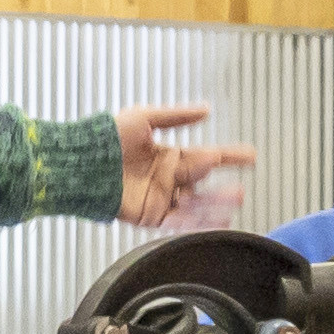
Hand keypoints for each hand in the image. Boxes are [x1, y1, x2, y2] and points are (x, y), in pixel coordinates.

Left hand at [116, 106, 254, 228]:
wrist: (82, 163)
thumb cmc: (106, 138)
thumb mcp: (144, 117)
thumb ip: (176, 116)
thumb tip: (205, 110)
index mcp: (167, 156)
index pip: (206, 156)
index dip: (229, 157)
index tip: (250, 156)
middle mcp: (166, 178)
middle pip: (202, 184)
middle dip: (223, 188)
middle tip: (242, 189)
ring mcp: (159, 198)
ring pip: (194, 205)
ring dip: (214, 206)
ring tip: (234, 202)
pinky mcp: (149, 215)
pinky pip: (178, 221)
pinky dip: (196, 222)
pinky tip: (215, 221)